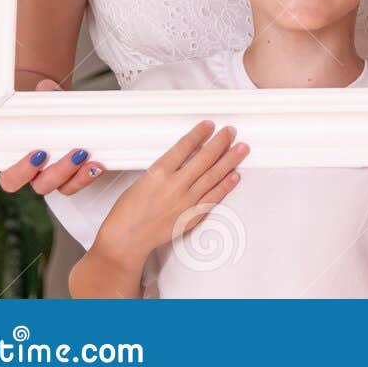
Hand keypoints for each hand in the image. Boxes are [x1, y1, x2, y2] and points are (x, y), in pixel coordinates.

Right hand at [0, 79, 105, 195]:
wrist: (67, 119)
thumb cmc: (47, 116)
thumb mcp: (45, 105)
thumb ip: (44, 97)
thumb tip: (46, 88)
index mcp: (19, 162)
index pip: (11, 179)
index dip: (21, 171)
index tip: (39, 153)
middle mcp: (37, 176)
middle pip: (41, 186)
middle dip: (58, 172)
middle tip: (74, 153)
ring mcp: (58, 180)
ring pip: (64, 188)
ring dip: (77, 175)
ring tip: (88, 155)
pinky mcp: (77, 179)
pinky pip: (81, 183)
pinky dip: (89, 175)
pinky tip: (98, 164)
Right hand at [92, 121, 246, 269]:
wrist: (126, 240)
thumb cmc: (128, 212)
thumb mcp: (143, 180)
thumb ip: (166, 169)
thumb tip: (187, 155)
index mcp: (158, 173)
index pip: (185, 146)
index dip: (200, 133)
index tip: (209, 125)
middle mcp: (174, 186)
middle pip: (204, 158)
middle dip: (220, 142)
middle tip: (230, 132)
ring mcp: (185, 202)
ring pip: (213, 175)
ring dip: (230, 160)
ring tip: (241, 149)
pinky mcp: (191, 216)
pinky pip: (213, 197)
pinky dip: (226, 185)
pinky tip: (235, 175)